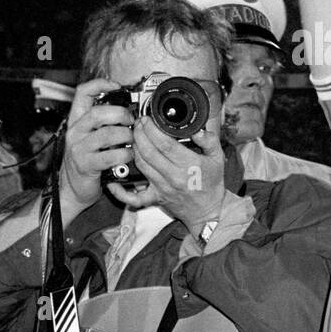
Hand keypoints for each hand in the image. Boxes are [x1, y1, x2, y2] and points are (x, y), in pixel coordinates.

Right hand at [60, 78, 131, 218]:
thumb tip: (130, 110)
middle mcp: (75, 131)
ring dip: (125, 136)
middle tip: (131, 121)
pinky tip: (128, 156)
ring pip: (106, 134)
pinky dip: (124, 155)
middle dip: (121, 114)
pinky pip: (109, 156)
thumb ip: (104, 122)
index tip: (117, 86)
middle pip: (98, 112)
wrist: (73, 188)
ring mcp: (78, 148)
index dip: (100, 84)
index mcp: (77, 120)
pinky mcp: (85, 165)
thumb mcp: (91, 136)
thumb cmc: (88, 159)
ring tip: (131, 141)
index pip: (83, 93)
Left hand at [108, 116, 224, 234]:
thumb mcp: (218, 159)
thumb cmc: (211, 184)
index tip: (147, 119)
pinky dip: (121, 190)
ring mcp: (161, 188)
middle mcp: (172, 177)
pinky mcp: (154, 198)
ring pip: (140, 166)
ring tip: (132, 137)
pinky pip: (134, 197)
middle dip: (139, 134)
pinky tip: (112, 181)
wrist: (207, 211)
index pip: (165, 144)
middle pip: (148, 152)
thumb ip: (210, 141)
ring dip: (133, 149)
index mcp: (188, 165)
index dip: (152, 130)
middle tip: (137, 123)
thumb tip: (198, 130)